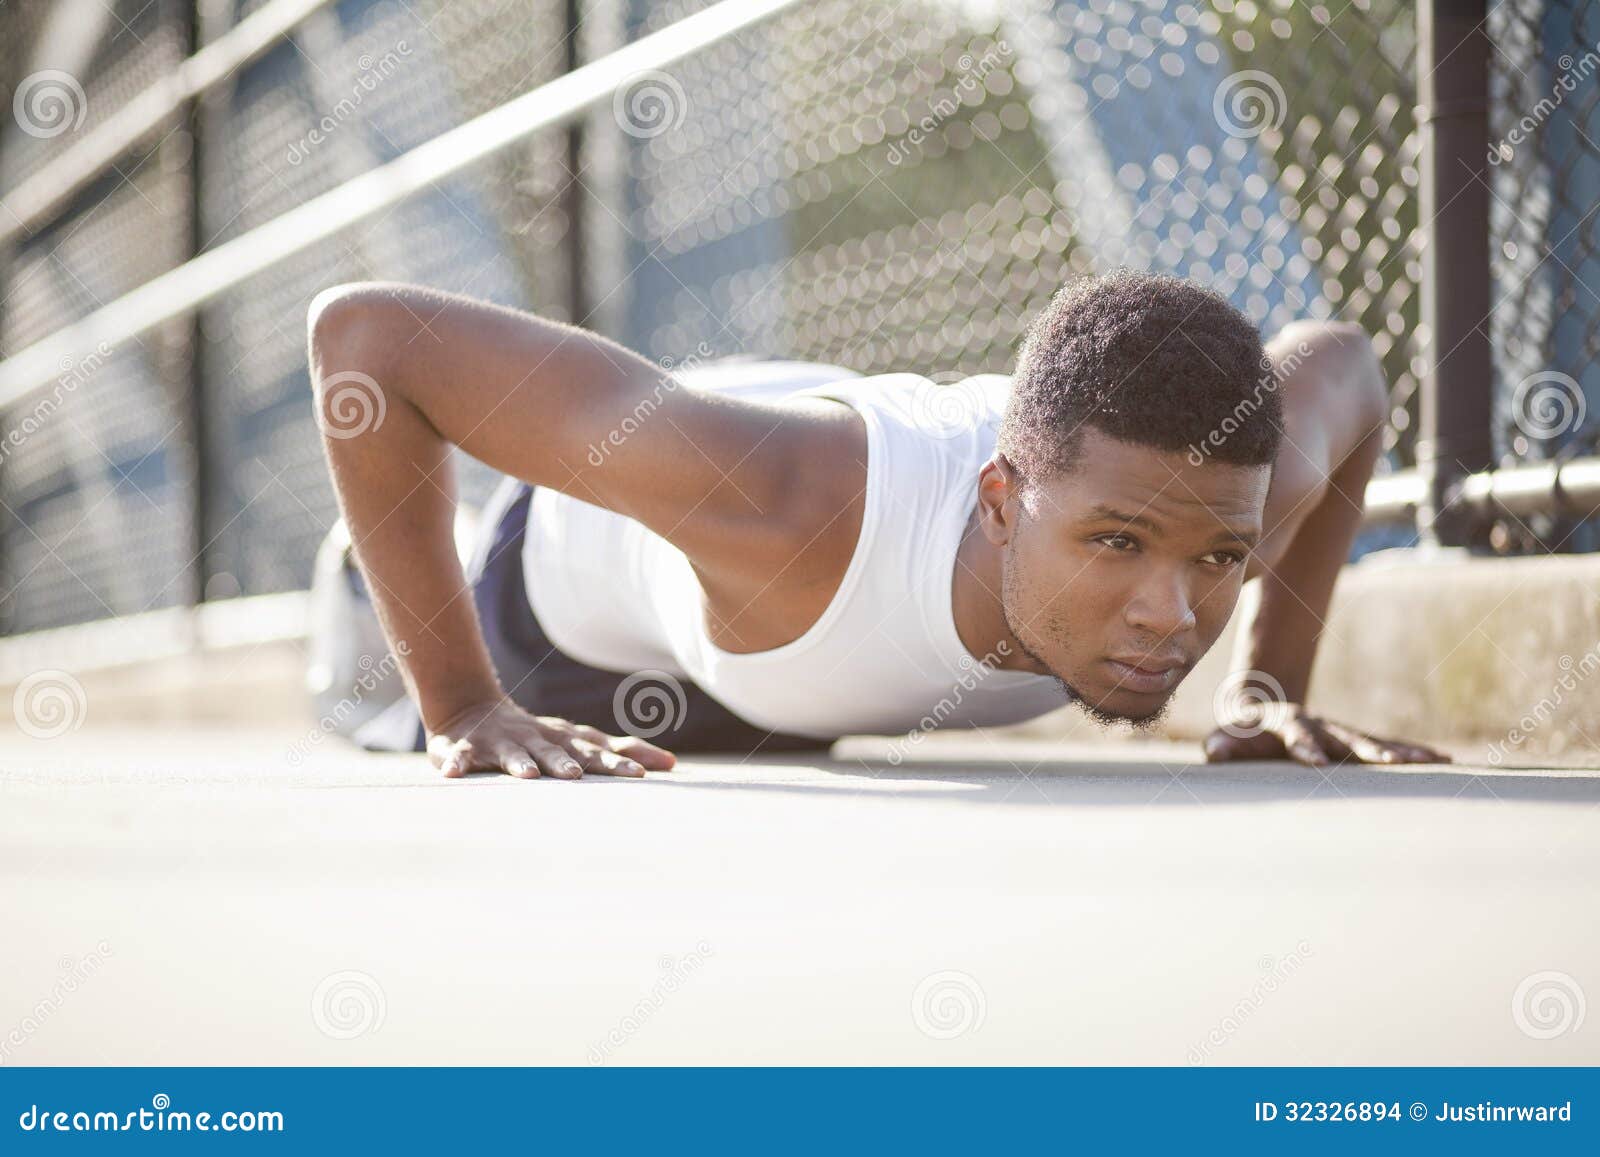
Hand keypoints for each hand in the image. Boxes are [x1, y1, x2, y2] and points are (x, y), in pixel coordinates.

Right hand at [425, 698, 675, 779]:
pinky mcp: (466, 748)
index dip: (618, 761)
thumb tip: (673, 764)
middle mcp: (536, 739)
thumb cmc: (537, 734)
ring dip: (520, 763)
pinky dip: (456, 764)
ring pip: (512, 753)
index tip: (645, 775)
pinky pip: (461, 757)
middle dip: (568, 763)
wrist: (473, 707)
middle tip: (579, 777)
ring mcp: (502, 742)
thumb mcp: (580, 740)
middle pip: (557, 752)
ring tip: (528, 776)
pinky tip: (452, 776)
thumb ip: (622, 751)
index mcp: (564, 740)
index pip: (596, 750)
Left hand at [1203, 703, 1450, 766]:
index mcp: (1286, 724)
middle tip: (1390, 763)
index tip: (1317, 763)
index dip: (1305, 747)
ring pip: (1374, 742)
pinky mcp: (1354, 742)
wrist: (1261, 707)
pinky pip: (1387, 747)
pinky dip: (1414, 753)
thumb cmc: (1240, 733)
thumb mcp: (1225, 737)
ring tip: (1434, 762)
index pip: (1296, 736)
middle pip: (1346, 738)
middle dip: (1368, 751)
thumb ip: (1222, 745)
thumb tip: (1215, 752)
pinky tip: (1445, 761)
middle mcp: (1319, 725)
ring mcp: (1340, 733)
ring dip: (1401, 752)